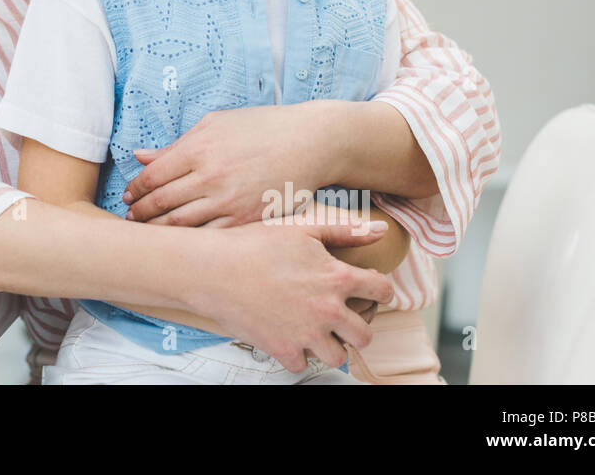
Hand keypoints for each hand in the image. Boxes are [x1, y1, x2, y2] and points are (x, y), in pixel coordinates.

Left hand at [123, 105, 334, 226]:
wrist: (311, 141)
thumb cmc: (261, 127)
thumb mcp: (215, 124)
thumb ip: (176, 145)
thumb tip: (140, 155)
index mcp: (198, 148)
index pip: (152, 176)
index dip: (135, 189)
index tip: (128, 196)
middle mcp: (210, 176)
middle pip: (161, 203)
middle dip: (140, 213)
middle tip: (131, 219)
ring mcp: (229, 201)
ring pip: (181, 225)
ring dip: (159, 231)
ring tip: (148, 234)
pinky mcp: (247, 219)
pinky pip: (210, 237)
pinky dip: (190, 242)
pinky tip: (182, 243)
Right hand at [182, 216, 393, 372]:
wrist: (212, 269)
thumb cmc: (253, 244)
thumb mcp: (301, 229)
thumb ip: (345, 231)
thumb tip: (382, 229)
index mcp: (336, 277)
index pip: (381, 291)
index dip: (380, 290)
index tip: (370, 291)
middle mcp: (327, 309)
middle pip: (364, 334)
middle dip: (357, 326)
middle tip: (342, 317)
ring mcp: (306, 334)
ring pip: (338, 356)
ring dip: (330, 345)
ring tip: (316, 331)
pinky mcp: (283, 350)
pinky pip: (303, 365)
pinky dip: (298, 355)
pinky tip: (289, 337)